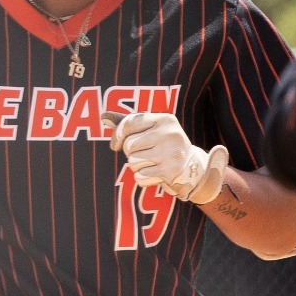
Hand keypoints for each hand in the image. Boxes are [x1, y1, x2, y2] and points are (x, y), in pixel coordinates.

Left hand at [108, 111, 228, 202]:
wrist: (192, 168)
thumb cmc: (164, 145)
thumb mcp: (150, 129)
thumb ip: (128, 124)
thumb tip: (103, 117)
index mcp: (164, 119)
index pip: (129, 123)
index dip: (117, 135)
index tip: (115, 144)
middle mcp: (170, 134)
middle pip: (129, 145)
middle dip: (131, 153)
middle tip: (144, 154)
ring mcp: (172, 153)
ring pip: (133, 162)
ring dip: (137, 166)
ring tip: (151, 163)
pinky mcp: (171, 171)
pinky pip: (140, 177)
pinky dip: (144, 178)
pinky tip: (155, 173)